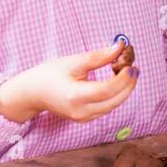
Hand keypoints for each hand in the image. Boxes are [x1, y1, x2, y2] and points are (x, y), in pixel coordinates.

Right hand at [0, 41, 136, 123]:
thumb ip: (98, 57)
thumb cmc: (49, 74)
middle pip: (114, 101)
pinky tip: (118, 82)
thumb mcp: (72, 62)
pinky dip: (115, 96)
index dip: (122, 79)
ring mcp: (83, 118)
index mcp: (74, 96)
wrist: (32, 93)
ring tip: (128, 72)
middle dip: (128, 85)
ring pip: (112, 106)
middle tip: (134, 68)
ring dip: (124, 90)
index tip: (130, 65)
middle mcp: (80, 111)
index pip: (107, 90)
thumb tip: (119, 47)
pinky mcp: (85, 118)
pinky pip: (106, 108)